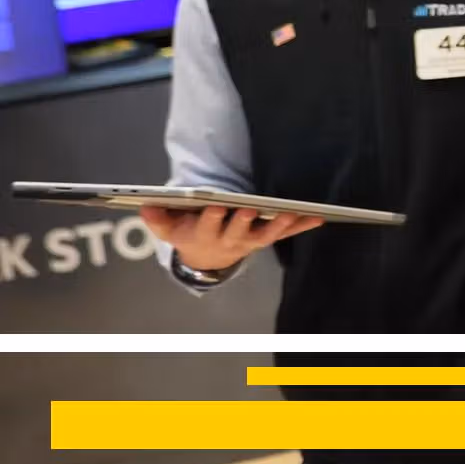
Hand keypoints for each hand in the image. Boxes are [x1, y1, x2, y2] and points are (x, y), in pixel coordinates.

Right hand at [139, 205, 322, 273]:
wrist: (206, 258)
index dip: (212, 217)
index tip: (216, 205)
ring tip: (293, 212)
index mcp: (204, 235)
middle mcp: (229, 241)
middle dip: (243, 221)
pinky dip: (302, 226)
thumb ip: (158, 218)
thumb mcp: (168, 229)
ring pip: (267, 234)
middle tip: (250, 209)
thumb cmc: (187, 233)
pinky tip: (318, 217)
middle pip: (237, 231)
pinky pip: (286, 233)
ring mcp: (250, 241)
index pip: (207, 226)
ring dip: (280, 224)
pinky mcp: (265, 238)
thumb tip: (146, 205)